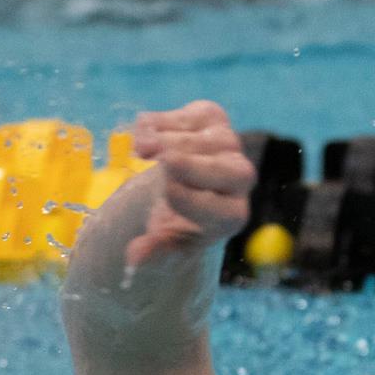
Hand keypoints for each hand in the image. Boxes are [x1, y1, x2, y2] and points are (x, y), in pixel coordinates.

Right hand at [124, 100, 255, 269]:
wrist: (181, 189)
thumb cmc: (176, 223)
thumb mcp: (166, 245)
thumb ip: (155, 252)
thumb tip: (134, 258)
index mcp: (232, 216)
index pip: (222, 210)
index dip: (194, 200)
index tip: (168, 190)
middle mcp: (240, 178)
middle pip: (222, 170)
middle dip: (191, 164)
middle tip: (160, 158)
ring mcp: (228, 144)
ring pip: (201, 139)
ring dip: (168, 140)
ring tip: (139, 148)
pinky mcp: (212, 118)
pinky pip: (189, 116)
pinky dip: (162, 121)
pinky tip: (142, 132)